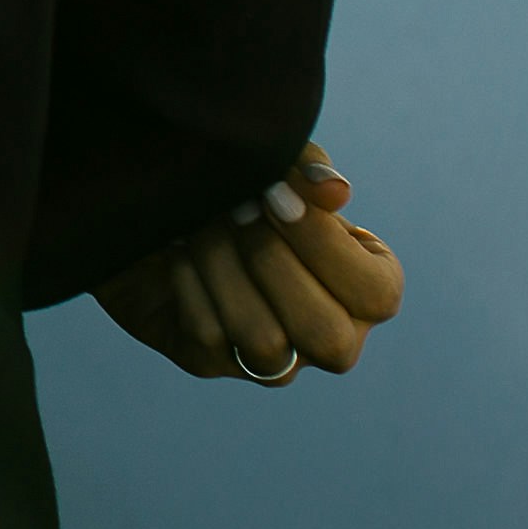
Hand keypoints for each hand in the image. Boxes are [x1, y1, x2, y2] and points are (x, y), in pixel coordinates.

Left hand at [95, 144, 405, 382]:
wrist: (152, 204)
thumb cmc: (238, 186)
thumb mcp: (277, 167)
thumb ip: (309, 170)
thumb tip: (336, 191)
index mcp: (367, 290)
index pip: (374, 294)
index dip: (324, 246)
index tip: (276, 197)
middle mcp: (329, 336)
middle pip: (327, 335)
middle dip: (275, 264)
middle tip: (236, 208)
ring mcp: (270, 358)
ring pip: (265, 341)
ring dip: (227, 269)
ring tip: (201, 220)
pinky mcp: (208, 361)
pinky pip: (208, 336)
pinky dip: (189, 281)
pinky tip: (175, 245)